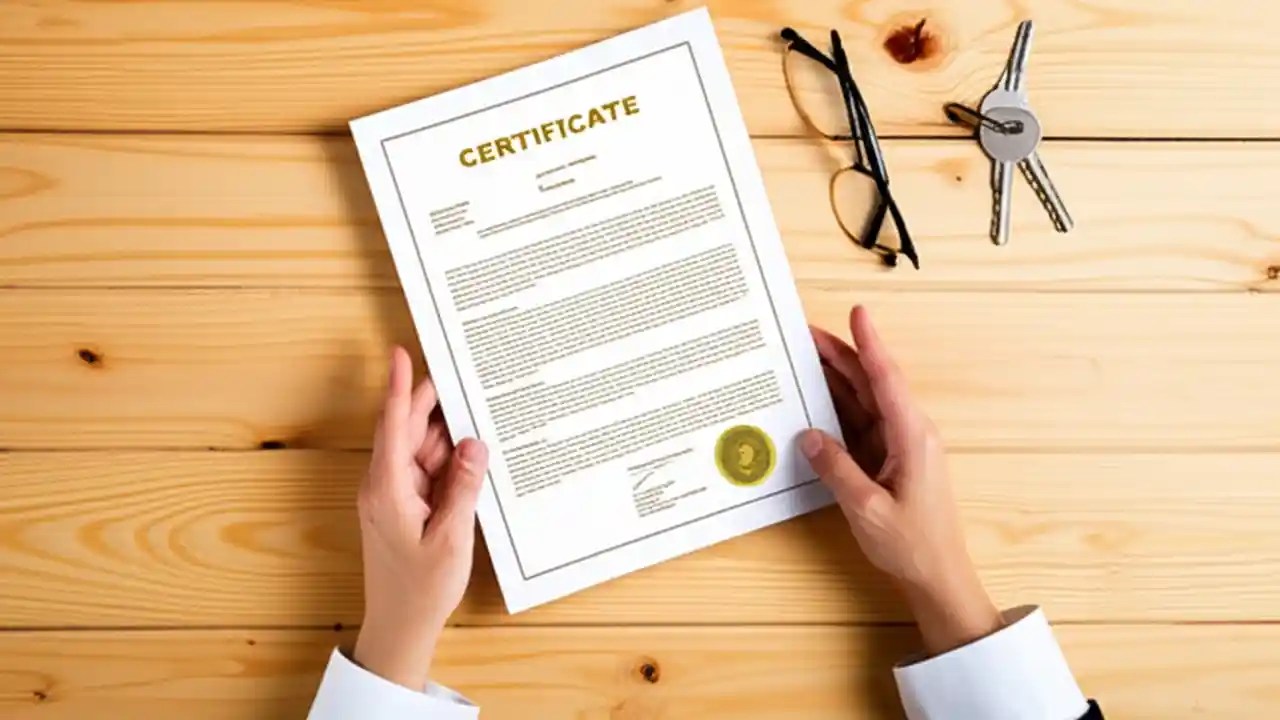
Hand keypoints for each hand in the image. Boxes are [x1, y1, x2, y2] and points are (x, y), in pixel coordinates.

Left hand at [353, 346, 488, 688]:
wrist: (400, 626)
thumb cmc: (419, 589)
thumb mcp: (451, 537)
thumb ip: (463, 486)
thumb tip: (473, 444)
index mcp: (388, 489)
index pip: (392, 424)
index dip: (398, 387)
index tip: (400, 354)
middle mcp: (385, 485)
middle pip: (409, 430)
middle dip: (435, 406)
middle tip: (465, 381)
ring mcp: (394, 495)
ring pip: (421, 449)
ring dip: (448, 439)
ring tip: (480, 423)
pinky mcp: (405, 505)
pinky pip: (427, 470)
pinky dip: (448, 462)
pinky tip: (472, 461)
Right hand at [800, 306, 1001, 654]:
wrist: (937, 578)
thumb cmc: (913, 545)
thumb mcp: (866, 507)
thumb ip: (835, 467)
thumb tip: (809, 435)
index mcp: (912, 436)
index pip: (887, 378)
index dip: (869, 343)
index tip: (858, 312)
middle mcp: (910, 433)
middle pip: (873, 383)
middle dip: (841, 355)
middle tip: (805, 335)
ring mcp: (901, 447)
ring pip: (865, 402)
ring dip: (836, 382)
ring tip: (803, 361)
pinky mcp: (891, 462)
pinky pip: (862, 426)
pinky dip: (837, 413)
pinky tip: (814, 407)